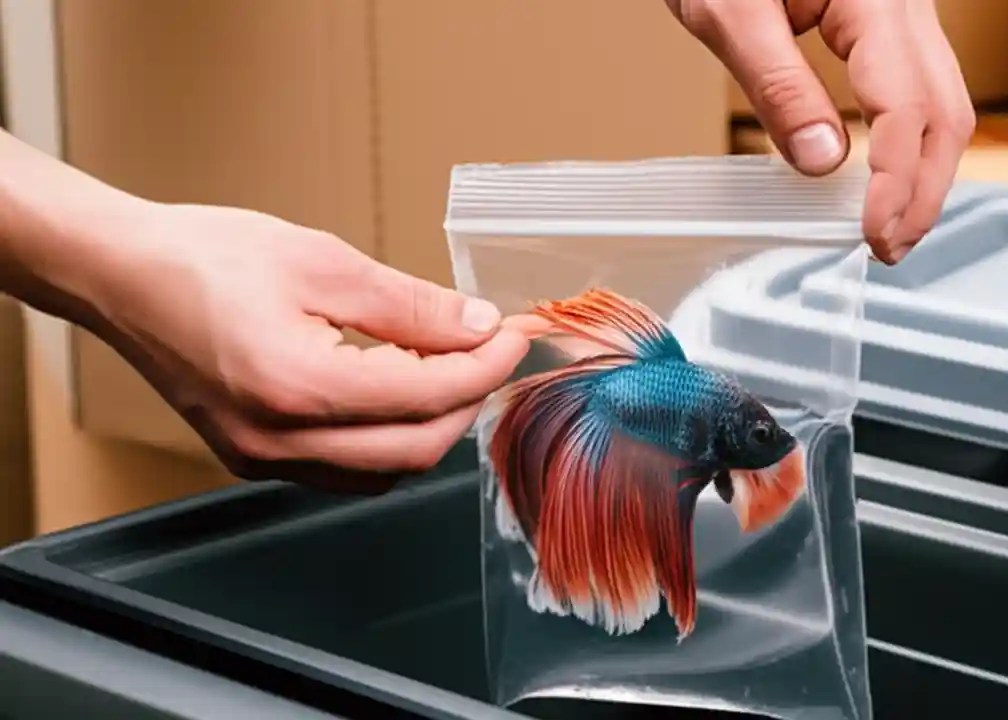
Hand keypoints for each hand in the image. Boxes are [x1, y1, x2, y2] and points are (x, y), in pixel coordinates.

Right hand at [86, 202, 528, 493]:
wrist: (120, 275)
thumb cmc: (202, 257)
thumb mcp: (322, 262)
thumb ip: (409, 304)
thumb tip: (475, 326)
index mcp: (297, 386)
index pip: (427, 396)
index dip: (485, 368)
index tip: (513, 337)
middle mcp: (279, 440)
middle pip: (416, 450)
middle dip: (467, 400)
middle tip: (490, 351)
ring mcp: (263, 459)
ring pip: (384, 470)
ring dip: (431, 424)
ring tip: (447, 365)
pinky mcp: (255, 458)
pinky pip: (346, 470)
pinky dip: (388, 437)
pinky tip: (397, 389)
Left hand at [670, 0, 975, 262]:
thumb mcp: (730, 13)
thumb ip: (779, 87)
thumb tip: (823, 164)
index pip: (907, 107)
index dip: (898, 181)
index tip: (875, 236)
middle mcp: (908, 5)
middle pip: (947, 112)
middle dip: (925, 190)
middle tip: (888, 250)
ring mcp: (907, 15)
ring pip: (945, 105)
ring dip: (925, 175)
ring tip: (890, 231)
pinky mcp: (891, 27)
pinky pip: (921, 93)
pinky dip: (912, 146)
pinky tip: (889, 183)